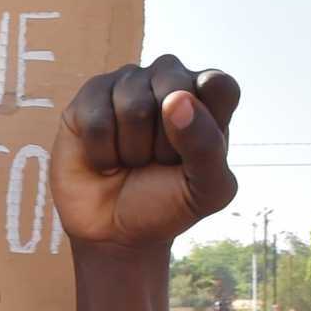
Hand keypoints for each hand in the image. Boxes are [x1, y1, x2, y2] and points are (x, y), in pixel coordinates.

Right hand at [52, 57, 240, 250]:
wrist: (113, 230)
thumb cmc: (166, 204)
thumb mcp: (205, 192)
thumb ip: (207, 146)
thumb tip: (176, 99)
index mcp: (209, 98)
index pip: (219, 85)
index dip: (204, 122)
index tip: (192, 155)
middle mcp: (170, 80)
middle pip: (174, 91)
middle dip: (164, 143)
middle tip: (158, 161)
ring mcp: (129, 83)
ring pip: (133, 107)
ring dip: (132, 151)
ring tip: (131, 160)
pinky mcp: (91, 95)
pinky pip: (97, 120)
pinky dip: (102, 154)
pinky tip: (106, 160)